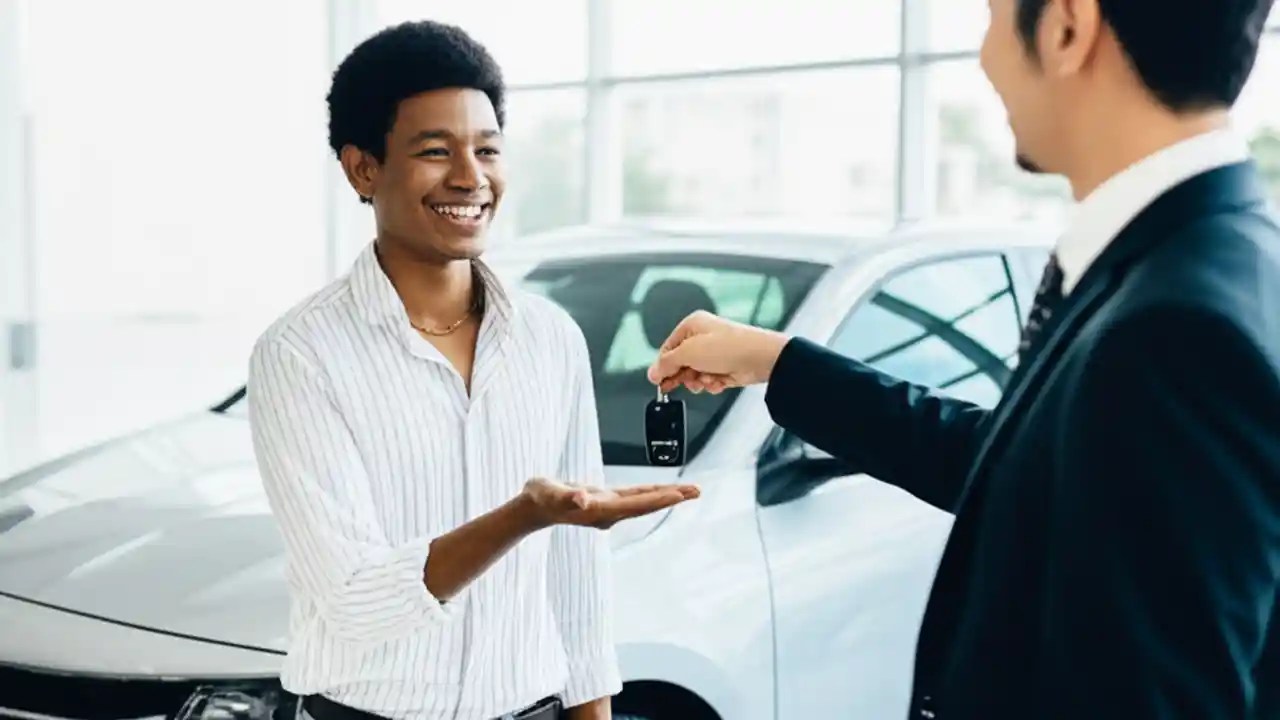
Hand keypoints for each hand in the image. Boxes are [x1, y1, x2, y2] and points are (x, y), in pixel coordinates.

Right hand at [522, 478, 699, 529]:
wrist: (534, 506)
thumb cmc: (541, 497)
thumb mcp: (550, 493)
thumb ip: (566, 496)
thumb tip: (583, 499)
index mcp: (601, 510)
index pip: (636, 504)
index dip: (658, 499)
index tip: (679, 494)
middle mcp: (610, 512)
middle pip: (647, 505)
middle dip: (672, 498)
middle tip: (697, 491)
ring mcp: (610, 508)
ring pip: (645, 502)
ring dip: (667, 496)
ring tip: (690, 491)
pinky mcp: (608, 501)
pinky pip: (636, 497)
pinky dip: (653, 493)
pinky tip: (664, 490)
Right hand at [645, 310, 789, 394]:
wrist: (760, 358)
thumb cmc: (730, 346)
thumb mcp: (689, 352)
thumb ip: (667, 363)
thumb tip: (653, 372)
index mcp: (692, 325)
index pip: (668, 348)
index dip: (662, 366)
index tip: (659, 381)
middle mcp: (703, 337)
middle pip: (680, 362)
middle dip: (683, 375)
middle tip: (683, 382)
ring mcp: (715, 353)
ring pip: (694, 374)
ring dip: (698, 381)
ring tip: (706, 379)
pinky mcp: (725, 367)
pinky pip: (709, 380)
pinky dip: (712, 384)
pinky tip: (718, 381)